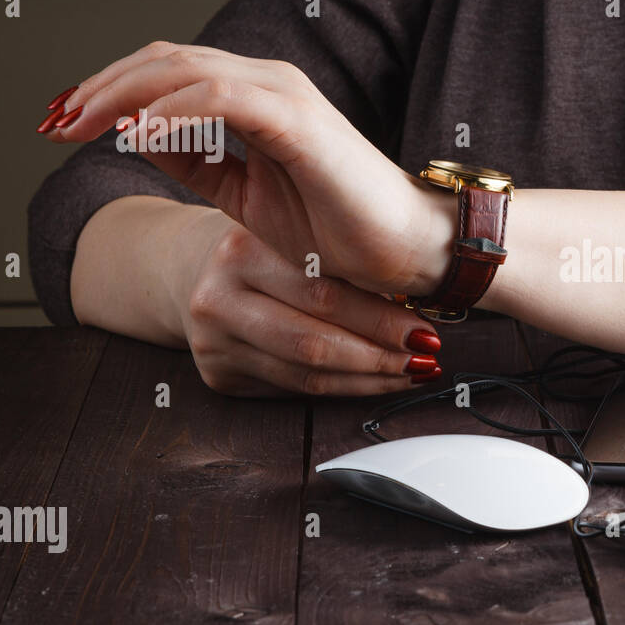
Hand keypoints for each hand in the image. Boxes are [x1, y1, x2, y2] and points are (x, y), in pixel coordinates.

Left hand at [44, 42, 452, 296]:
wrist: (405, 250)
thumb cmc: (341, 229)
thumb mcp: (246, 193)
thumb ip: (197, 158)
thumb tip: (135, 135)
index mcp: (261, 98)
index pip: (172, 71)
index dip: (113, 88)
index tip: (65, 121)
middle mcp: (272, 83)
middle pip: (167, 59)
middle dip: (102, 86)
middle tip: (56, 118)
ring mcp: (286, 96)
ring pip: (185, 69)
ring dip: (123, 93)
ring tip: (80, 123)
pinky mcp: (298, 121)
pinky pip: (218, 100)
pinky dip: (169, 112)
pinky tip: (136, 134)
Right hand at [170, 209, 443, 396]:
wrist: (197, 269)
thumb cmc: (268, 250)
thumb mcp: (295, 235)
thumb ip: (341, 263)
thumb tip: (419, 304)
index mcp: (243, 248)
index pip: (325, 294)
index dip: (382, 320)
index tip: (427, 333)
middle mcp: (219, 295)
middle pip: (314, 341)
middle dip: (380, 356)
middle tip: (425, 361)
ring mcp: (213, 339)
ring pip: (307, 374)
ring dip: (368, 380)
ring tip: (410, 375)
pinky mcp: (217, 372)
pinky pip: (294, 389)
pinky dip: (342, 389)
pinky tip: (375, 382)